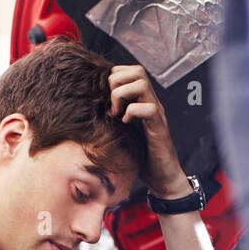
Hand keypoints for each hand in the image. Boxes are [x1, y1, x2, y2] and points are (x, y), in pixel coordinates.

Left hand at [108, 64, 187, 196]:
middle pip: (137, 70)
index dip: (115, 77)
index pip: (130, 71)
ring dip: (123, 95)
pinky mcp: (159, 128)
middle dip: (117, 82)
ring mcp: (157, 114)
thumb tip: (86, 111)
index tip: (105, 97)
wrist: (162, 179)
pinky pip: (149, 108)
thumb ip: (110, 119)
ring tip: (117, 114)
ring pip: (142, 83)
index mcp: (142, 101)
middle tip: (111, 105)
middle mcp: (151, 103)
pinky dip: (133, 113)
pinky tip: (126, 124)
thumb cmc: (140, 158)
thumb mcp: (120, 133)